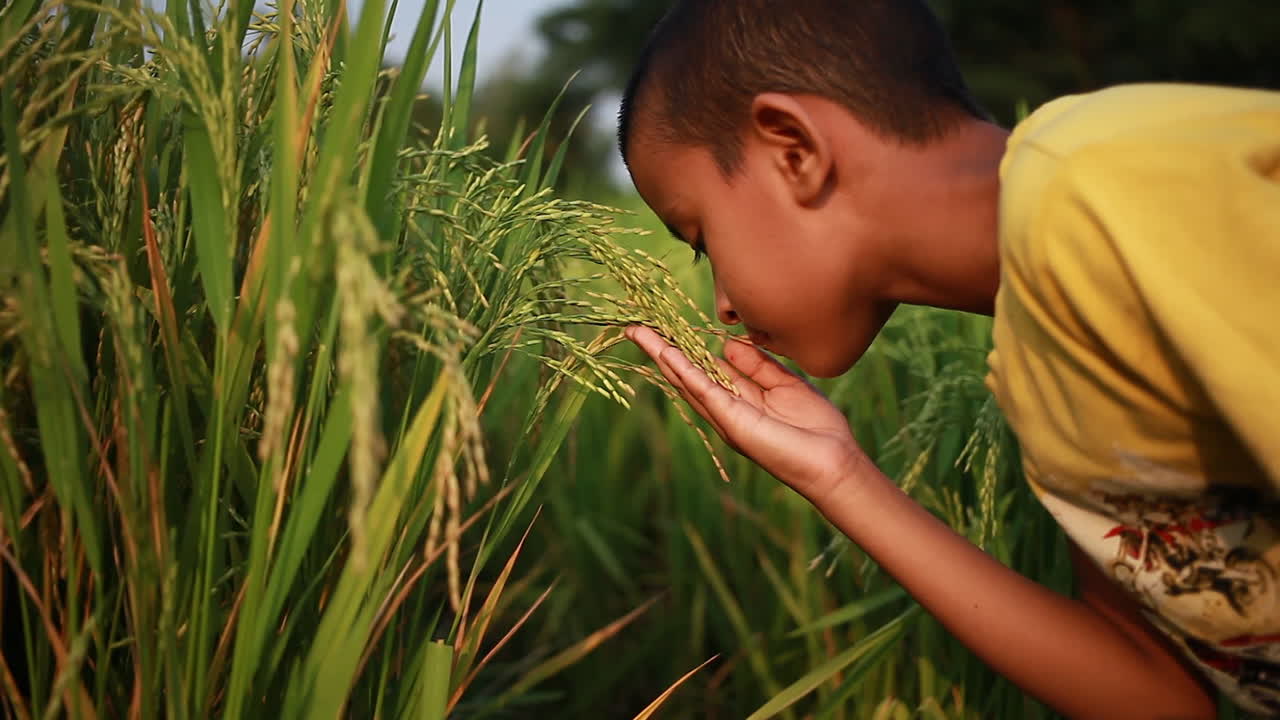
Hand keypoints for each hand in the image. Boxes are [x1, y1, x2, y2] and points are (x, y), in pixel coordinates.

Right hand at [626, 326, 865, 501]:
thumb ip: (758, 365)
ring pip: (686, 380)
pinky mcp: (732, 421)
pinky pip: (703, 391)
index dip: (685, 348)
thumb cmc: (815, 427)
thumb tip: (728, 344)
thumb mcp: (785, 384)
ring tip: (639, 334)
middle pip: (685, 374)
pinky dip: (684, 371)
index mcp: (738, 399)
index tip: (665, 327)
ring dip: (662, 356)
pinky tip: (667, 353)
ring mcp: (725, 416)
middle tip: (636, 328)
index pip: (704, 368)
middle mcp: (725, 408)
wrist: (833, 461)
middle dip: (661, 351)